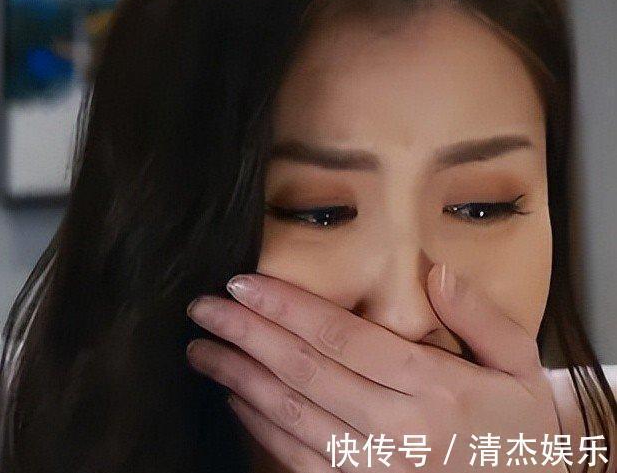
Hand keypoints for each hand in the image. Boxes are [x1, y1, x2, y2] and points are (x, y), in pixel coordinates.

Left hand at [186, 265, 567, 471]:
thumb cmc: (521, 431)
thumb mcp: (522, 368)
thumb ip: (481, 318)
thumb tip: (434, 270)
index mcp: (435, 388)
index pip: (342, 337)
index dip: (285, 307)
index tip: (242, 283)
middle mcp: (398, 430)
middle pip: (304, 371)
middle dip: (245, 334)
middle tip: (202, 308)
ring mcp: (376, 468)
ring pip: (291, 414)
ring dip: (238, 378)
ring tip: (201, 349)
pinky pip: (297, 458)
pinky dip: (260, 427)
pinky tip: (234, 398)